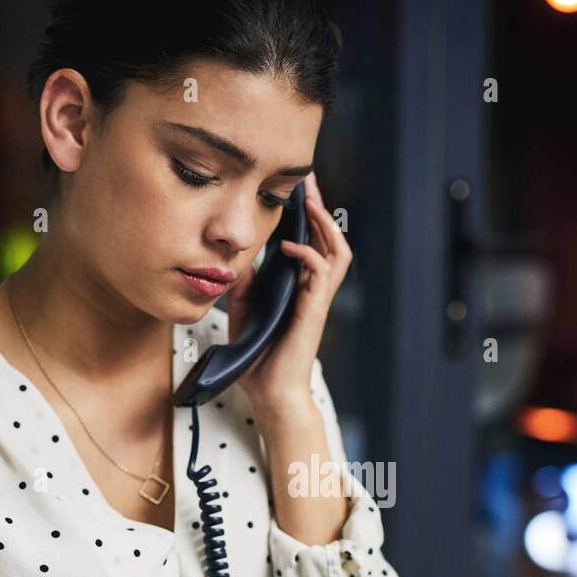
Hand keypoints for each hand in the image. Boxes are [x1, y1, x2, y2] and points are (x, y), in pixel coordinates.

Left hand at [225, 169, 351, 417]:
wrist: (269, 395)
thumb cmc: (258, 361)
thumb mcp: (242, 314)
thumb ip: (243, 287)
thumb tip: (239, 259)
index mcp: (297, 289)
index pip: (309, 243)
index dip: (305, 216)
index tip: (293, 190)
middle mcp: (311, 291)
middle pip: (328, 239)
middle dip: (320, 208)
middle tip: (308, 181)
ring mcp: (316, 301)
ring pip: (336, 252)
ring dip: (325, 225)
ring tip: (311, 203)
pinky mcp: (314, 312)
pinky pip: (321, 274)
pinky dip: (309, 255)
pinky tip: (290, 248)